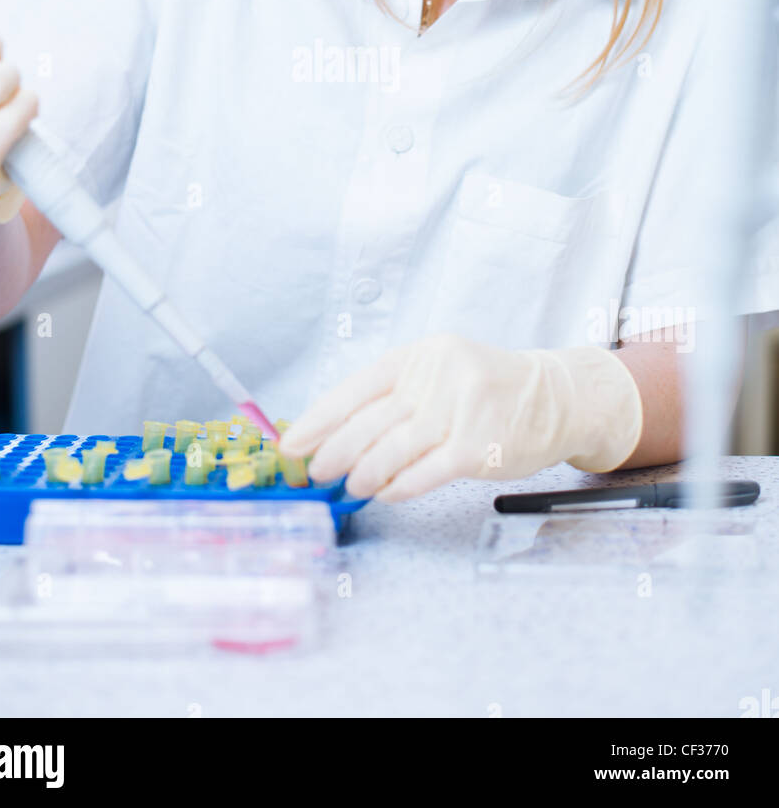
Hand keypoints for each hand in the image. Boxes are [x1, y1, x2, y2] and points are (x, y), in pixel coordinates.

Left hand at [278, 334, 642, 501]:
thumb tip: (335, 434)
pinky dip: (399, 487)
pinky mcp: (480, 447)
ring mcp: (460, 412)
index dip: (318, 419)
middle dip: (332, 450)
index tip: (293, 442)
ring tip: (349, 485)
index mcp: (419, 357)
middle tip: (313, 470)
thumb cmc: (486, 389)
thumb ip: (393, 399)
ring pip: (393, 449)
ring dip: (363, 473)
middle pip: (369, 421)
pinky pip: (426, 472)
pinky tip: (385, 492)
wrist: (556, 397)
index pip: (356, 388)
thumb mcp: (438, 374)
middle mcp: (437, 378)